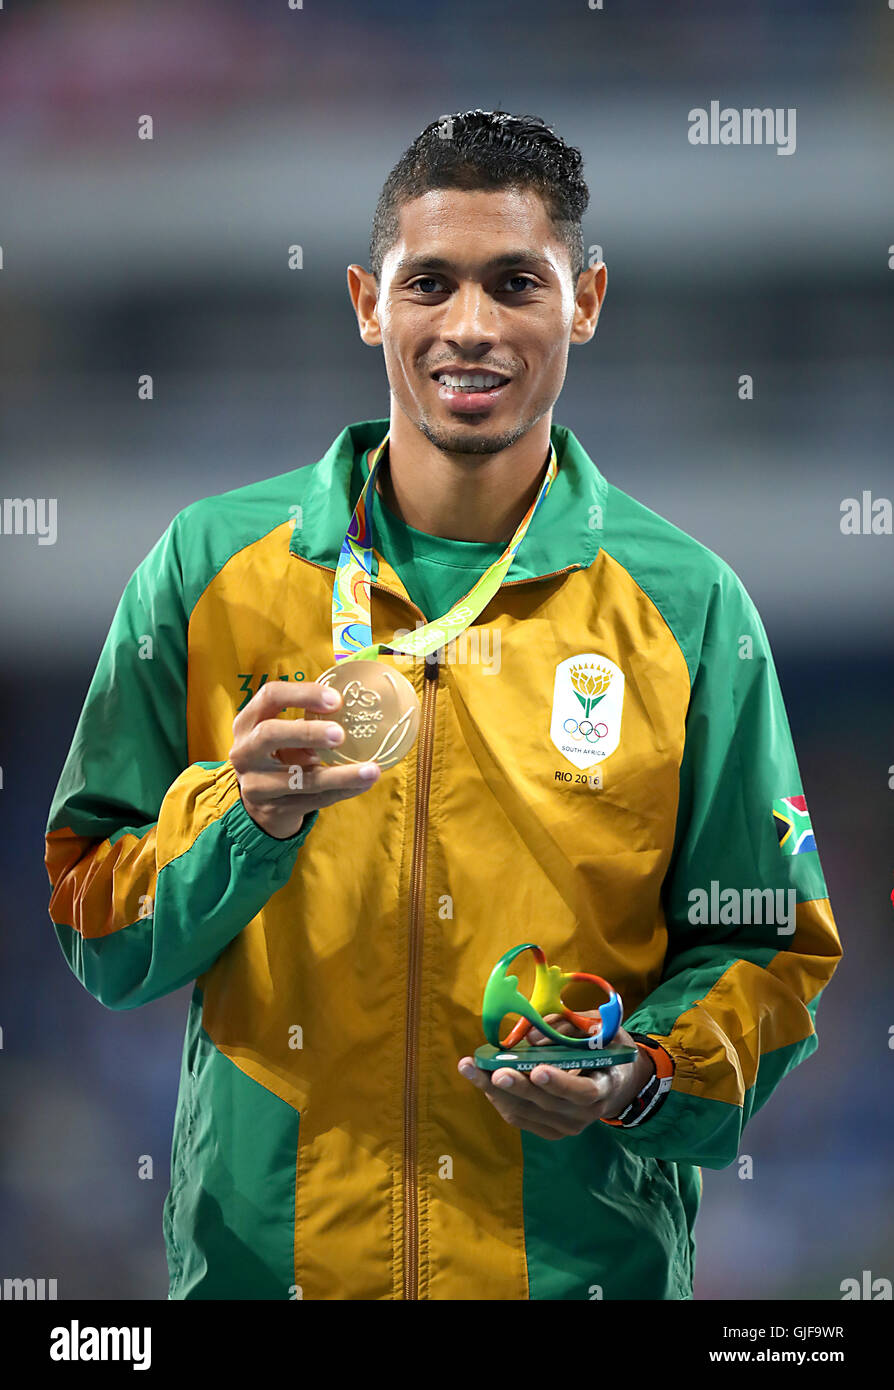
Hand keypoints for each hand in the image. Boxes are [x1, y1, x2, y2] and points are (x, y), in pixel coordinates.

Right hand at [228, 679, 380, 839]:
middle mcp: (244, 751)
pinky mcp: (272, 809)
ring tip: (371, 771)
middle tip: (340, 734)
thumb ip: (310, 722)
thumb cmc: (281, 756)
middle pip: (269, 734)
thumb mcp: (287, 735)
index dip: (303, 694)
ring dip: (339, 776)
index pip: (270, 695)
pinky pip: (313, 800)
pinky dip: (341, 791)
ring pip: (298, 779)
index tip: (337, 700)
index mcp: (248, 721)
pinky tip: (363, 784)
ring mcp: (254, 784)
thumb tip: (355, 712)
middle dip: (306, 732)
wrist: (262, 804)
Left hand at [457, 1012, 654, 1139]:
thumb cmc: (605, 1047)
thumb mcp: (597, 1028)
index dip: (560, 1082)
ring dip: (494, 1091)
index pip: (581, 1091)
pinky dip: (498, 1098)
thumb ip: (567, 1027)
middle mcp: (584, 1114)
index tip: (538, 1070)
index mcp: (603, 1087)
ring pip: (525, 1113)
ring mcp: (565, 1127)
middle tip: (494, 1071)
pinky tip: (480, 1079)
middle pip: (546, 1104)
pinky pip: (519, 1117)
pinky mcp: (548, 1131)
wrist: (614, 1082)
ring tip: (470, 1069)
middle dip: (517, 1086)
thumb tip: (529, 1037)